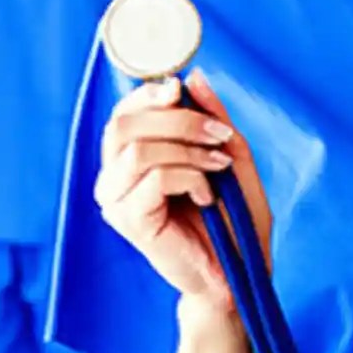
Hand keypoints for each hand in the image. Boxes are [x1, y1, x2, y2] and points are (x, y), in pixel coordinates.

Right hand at [95, 70, 270, 310]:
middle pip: (123, 125)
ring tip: (217, 165)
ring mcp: (116, 201)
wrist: (238, 275)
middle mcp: (113, 179)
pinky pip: (154, 178)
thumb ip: (211, 118)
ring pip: (138, 150)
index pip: (122, 114)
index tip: (181, 88)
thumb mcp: (229, 156)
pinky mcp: (129, 221)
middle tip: (216, 133)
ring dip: (187, 149)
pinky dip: (189, 177)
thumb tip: (193, 77)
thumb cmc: (232, 221)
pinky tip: (206, 195)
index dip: (147, 94)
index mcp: (128, 161)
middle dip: (176, 120)